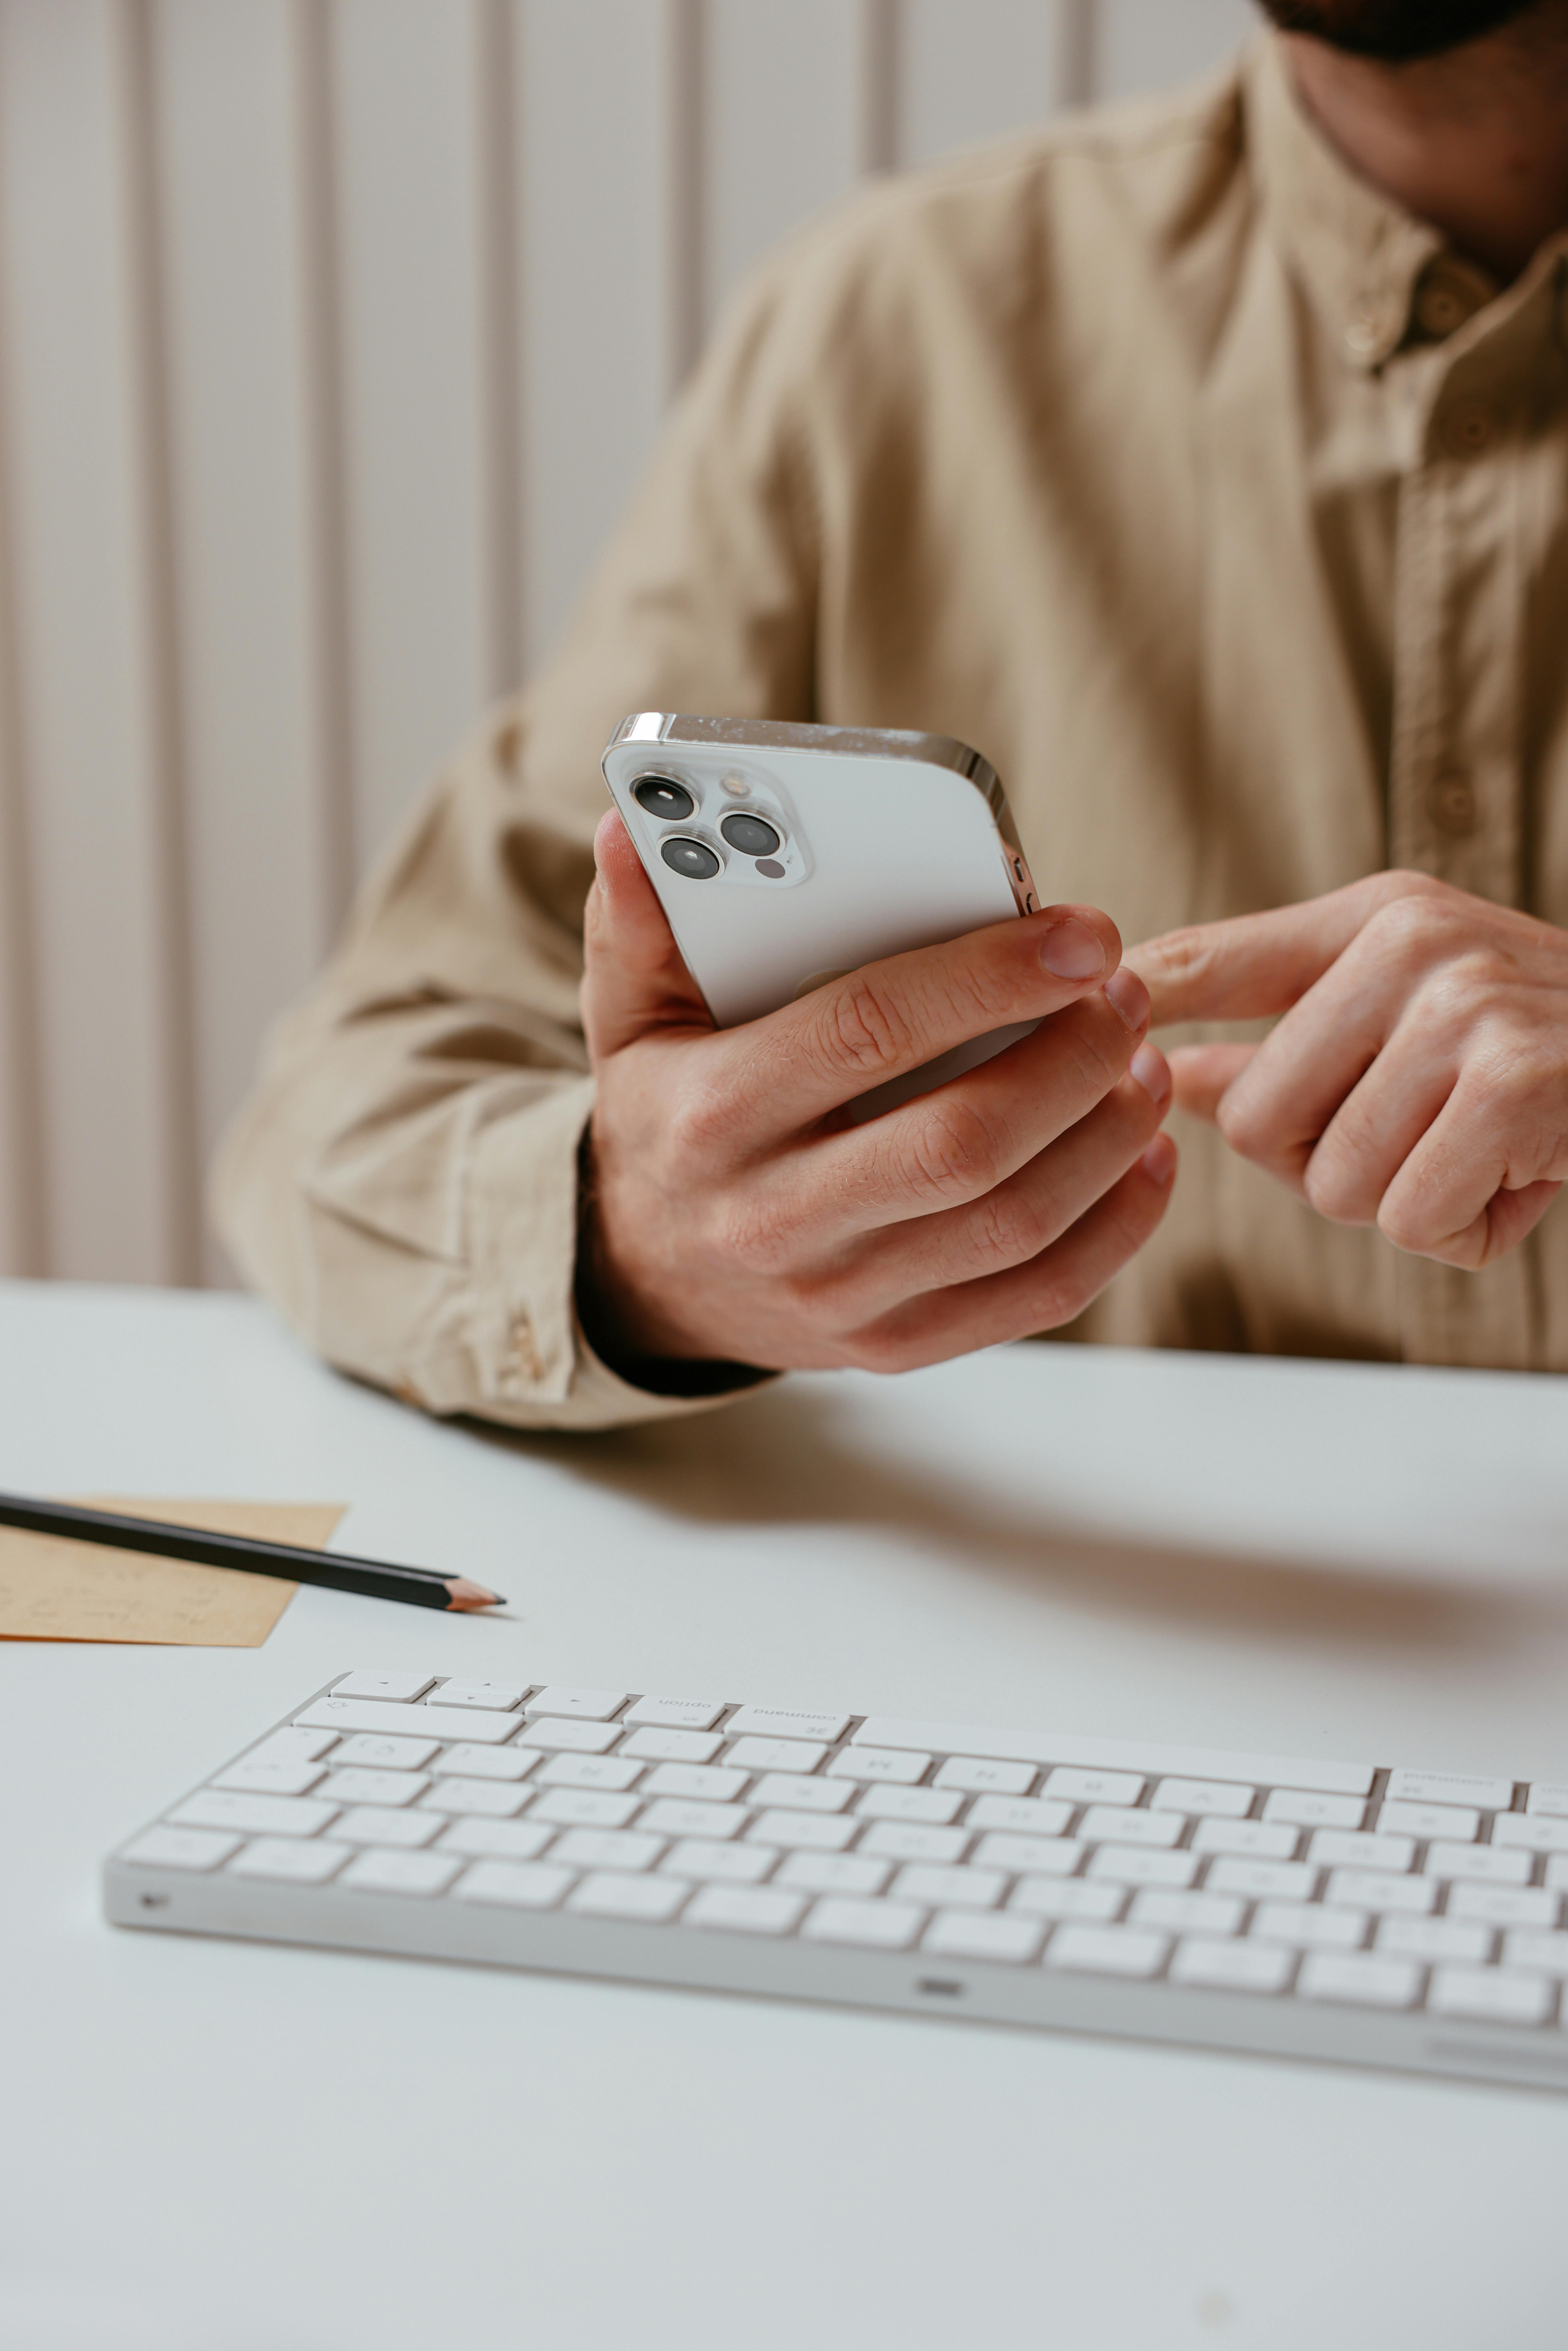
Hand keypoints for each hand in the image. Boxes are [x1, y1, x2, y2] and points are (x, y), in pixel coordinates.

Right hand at [578, 811, 1175, 1372]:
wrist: (646, 1277)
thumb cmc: (664, 1118)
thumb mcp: (630, 1021)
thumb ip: (640, 925)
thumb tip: (632, 829)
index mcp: (714, 1117)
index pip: (868, 1031)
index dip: (987, 977)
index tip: (1080, 934)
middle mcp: (775, 1218)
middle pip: (962, 1139)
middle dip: (1070, 1057)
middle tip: (1124, 993)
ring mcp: (841, 1296)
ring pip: (1013, 1221)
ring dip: (1105, 1135)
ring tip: (1144, 1060)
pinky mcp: (896, 1346)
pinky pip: (1036, 1297)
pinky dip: (1114, 1227)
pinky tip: (1146, 1153)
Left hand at [1130, 871, 1567, 1268]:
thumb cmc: (1541, 1049)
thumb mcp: (1413, 1014)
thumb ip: (1288, 1045)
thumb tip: (1170, 1072)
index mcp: (1378, 918)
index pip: (1213, 958)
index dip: (1137, 997)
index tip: (1081, 1014)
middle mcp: (1412, 945)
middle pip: (1254, 1117)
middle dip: (1319, 1163)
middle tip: (1419, 1140)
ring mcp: (1465, 1010)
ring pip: (1334, 1182)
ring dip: (1402, 1201)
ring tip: (1479, 1153)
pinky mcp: (1511, 1089)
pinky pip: (1411, 1218)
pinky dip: (1463, 1231)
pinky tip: (1518, 1176)